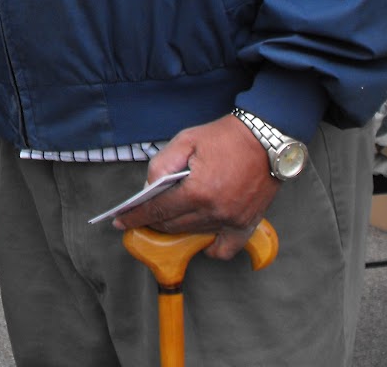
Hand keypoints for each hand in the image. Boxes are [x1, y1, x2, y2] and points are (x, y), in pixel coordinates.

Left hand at [113, 113, 279, 260]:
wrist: (265, 139)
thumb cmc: (224, 137)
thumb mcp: (185, 140)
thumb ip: (162, 165)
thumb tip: (148, 189)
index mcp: (197, 191)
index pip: (157, 211)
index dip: (135, 217)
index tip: (120, 222)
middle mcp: (214, 211)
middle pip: (173, 225)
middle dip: (154, 220)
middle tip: (144, 213)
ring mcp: (232, 221)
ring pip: (194, 234)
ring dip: (178, 227)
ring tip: (171, 215)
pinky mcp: (247, 224)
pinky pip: (225, 249)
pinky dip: (212, 248)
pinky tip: (203, 239)